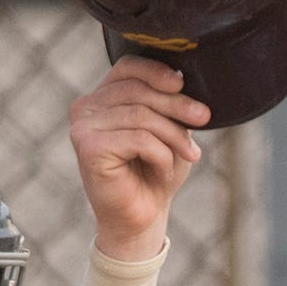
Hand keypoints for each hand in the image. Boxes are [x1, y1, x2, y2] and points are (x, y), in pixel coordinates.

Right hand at [70, 57, 207, 260]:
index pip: (127, 67)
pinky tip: (164, 170)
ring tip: (189, 154)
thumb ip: (167, 102)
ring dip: (173, 134)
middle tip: (203, 118)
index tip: (182, 83)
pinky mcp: (89, 148)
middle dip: (176, 105)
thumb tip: (180, 79)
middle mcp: (86, 108)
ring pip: (141, 115)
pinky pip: (138, 138)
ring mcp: (83, 127)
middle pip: (138, 91)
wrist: (142, 218)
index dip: (157, 71)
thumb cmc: (155, 172)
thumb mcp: (167, 130)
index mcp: (101, 97)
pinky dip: (161, 154)